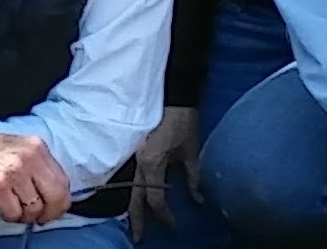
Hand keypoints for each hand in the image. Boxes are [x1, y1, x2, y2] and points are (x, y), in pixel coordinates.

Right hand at [0, 125, 73, 225]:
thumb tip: (52, 194)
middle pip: (55, 197)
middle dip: (48, 213)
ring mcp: (13, 171)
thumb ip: (37, 166)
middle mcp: (28, 157)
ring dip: (24, 215)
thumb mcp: (18, 148)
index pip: (63, 183)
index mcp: (37, 147)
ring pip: (34, 209)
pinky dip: (9, 215)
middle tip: (38, 217)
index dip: (59, 203)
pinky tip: (1, 206)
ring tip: (14, 207)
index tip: (52, 210)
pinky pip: (13, 213)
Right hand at [129, 106, 200, 234]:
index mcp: (151, 163)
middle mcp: (138, 163)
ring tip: (134, 223)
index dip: (165, 216)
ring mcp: (133, 155)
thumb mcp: (191, 150)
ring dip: (132, 206)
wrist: (170, 93)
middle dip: (138, 219)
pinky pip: (130, 175)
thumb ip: (193, 177)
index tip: (174, 227)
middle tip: (138, 238)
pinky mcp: (134, 150)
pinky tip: (133, 198)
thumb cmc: (182, 120)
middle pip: (134, 197)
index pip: (156, 198)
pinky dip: (132, 190)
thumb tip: (197, 200)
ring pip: (129, 188)